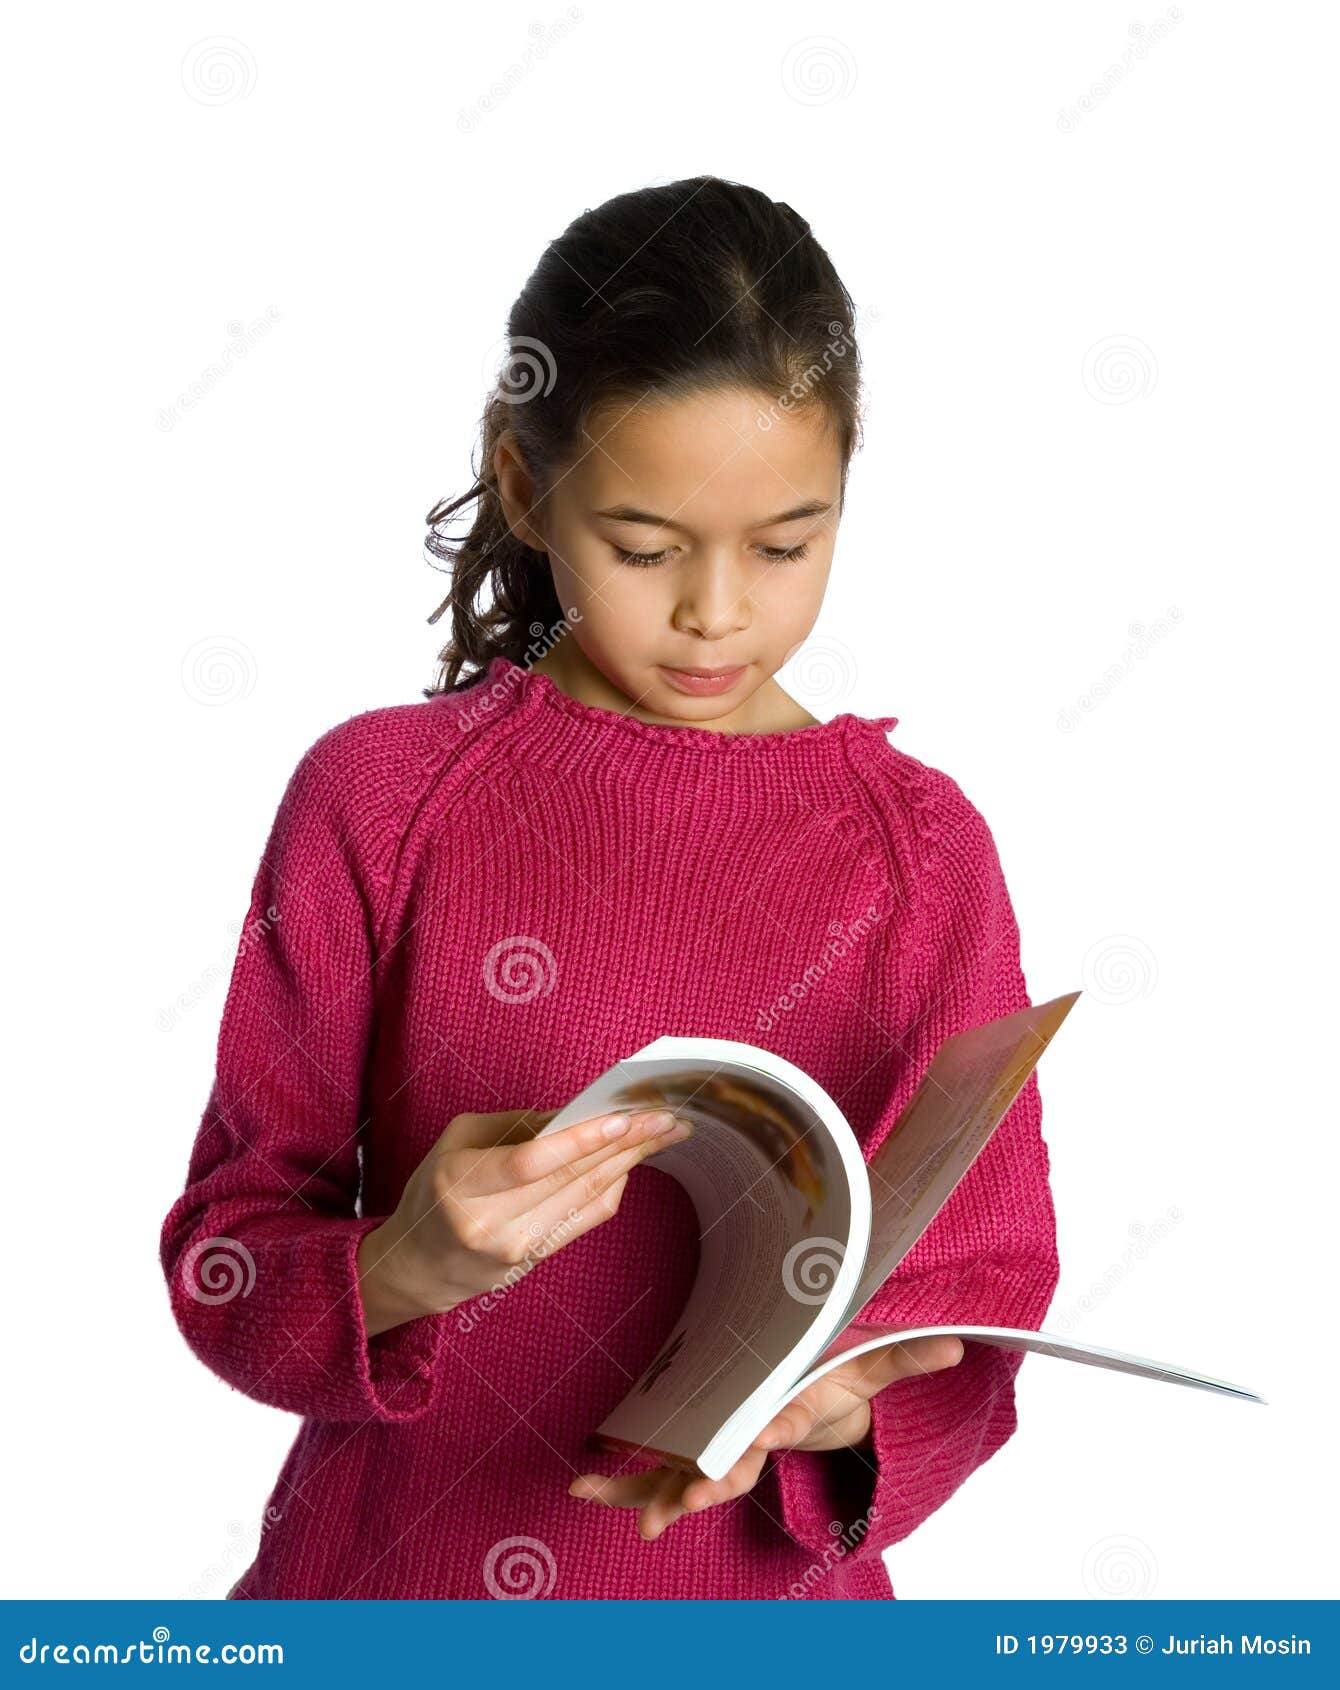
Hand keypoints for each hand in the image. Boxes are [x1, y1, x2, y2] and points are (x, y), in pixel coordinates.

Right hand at [356, 1105, 690, 1335]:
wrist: (419, 1264)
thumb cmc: (435, 1190)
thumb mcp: (455, 1142)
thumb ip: (514, 1125)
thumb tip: (576, 1113)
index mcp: (461, 1185)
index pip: (531, 1163)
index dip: (580, 1140)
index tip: (622, 1116)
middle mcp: (491, 1223)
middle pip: (571, 1178)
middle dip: (624, 1143)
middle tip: (666, 1116)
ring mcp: (517, 1247)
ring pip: (588, 1197)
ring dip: (630, 1161)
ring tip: (664, 1133)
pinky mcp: (537, 1259)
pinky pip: (588, 1218)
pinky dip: (614, 1186)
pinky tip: (632, 1161)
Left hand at [567, 1333, 965, 1540]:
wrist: (815, 1408)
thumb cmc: (834, 1378)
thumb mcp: (869, 1363)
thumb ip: (906, 1357)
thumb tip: (959, 1344)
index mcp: (789, 1414)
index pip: (778, 1430)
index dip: (765, 1437)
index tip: (754, 1442)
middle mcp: (751, 1440)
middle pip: (727, 1467)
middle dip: (701, 1484)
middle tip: (672, 1506)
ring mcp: (721, 1451)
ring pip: (680, 1477)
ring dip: (641, 1488)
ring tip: (597, 1491)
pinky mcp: (696, 1451)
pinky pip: (655, 1470)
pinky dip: (621, 1477)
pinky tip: (584, 1478)